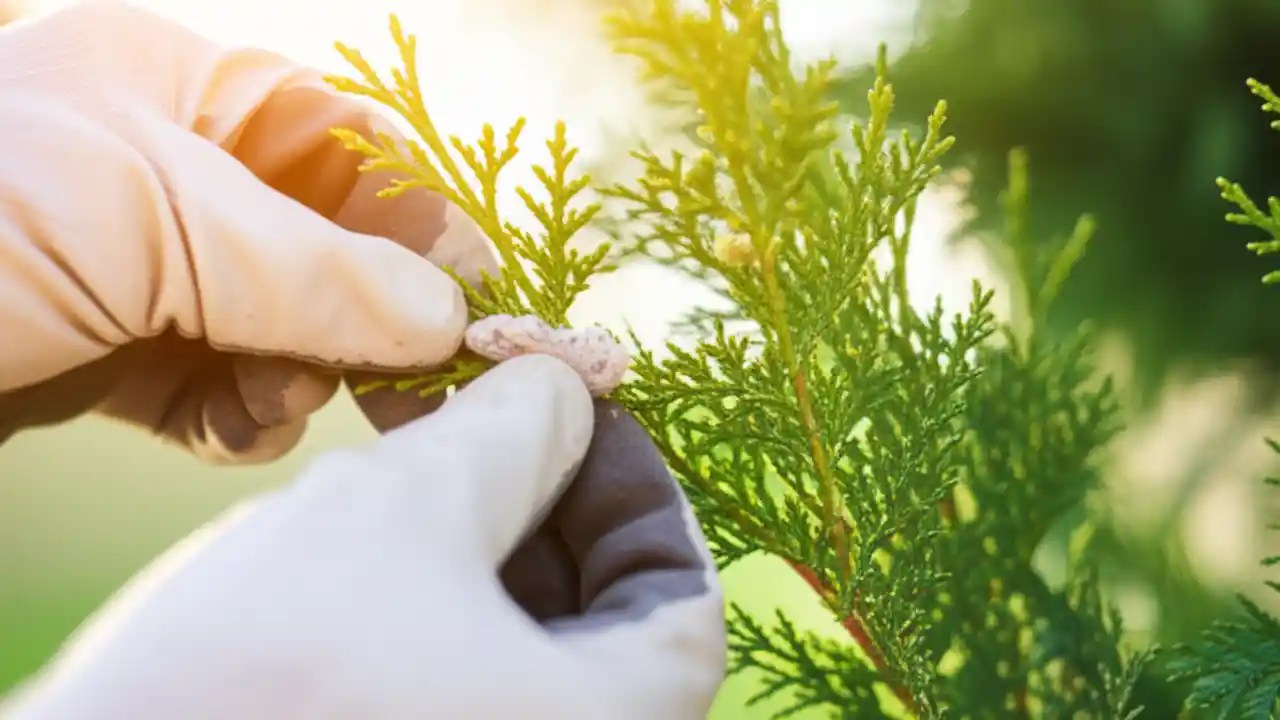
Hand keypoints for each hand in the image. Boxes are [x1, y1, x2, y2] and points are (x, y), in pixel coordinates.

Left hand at [0, 1, 494, 461]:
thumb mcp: (150, 217)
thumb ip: (312, 269)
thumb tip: (447, 318)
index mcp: (178, 90)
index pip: (346, 145)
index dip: (419, 215)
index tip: (474, 298)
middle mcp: (168, 176)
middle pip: (325, 246)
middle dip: (363, 312)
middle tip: (402, 378)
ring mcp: (140, 274)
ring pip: (281, 328)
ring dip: (303, 373)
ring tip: (275, 398)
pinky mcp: (108, 362)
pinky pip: (221, 390)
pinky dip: (245, 417)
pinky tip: (231, 428)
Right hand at [1, 356, 726, 719]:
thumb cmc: (259, 676)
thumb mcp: (404, 513)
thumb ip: (513, 435)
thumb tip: (561, 388)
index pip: (682, 606)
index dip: (640, 491)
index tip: (583, 415)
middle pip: (607, 628)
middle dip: (552, 504)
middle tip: (495, 416)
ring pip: (527, 652)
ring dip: (491, 544)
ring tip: (426, 455)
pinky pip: (460, 684)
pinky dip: (442, 605)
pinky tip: (386, 536)